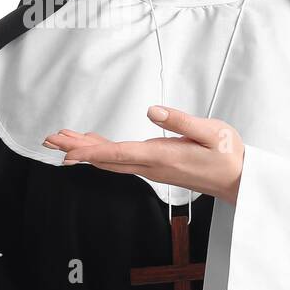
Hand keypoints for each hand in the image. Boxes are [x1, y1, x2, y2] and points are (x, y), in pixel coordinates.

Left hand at [42, 105, 244, 205]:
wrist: (239, 179)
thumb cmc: (229, 154)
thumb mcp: (213, 131)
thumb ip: (182, 120)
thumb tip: (152, 110)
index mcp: (162, 157)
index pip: (119, 155)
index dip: (90, 153)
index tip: (67, 151)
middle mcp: (152, 166)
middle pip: (106, 159)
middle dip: (77, 150)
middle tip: (50, 140)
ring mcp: (152, 168)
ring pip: (111, 161)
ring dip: (86, 150)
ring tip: (62, 139)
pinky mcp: (156, 165)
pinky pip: (121, 160)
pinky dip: (101, 152)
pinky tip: (91, 146)